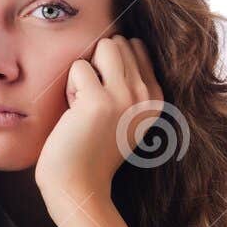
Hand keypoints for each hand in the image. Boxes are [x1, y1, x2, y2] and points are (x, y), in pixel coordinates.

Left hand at [35, 36, 164, 214]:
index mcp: (156, 98)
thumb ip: (131, 83)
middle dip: (97, 65)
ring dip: (85, 72)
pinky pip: (79, 67)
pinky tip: (74, 115)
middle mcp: (147, 96)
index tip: (104, 98)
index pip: (136, 46)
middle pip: (118, 43)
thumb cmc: (91, 150)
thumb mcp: (124, 115)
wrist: (79, 187)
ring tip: (83, 104)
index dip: (110, 65)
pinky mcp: (100, 101)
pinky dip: (69, 88)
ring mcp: (126, 98)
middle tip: (90, 102)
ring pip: (104, 46)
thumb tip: (123, 40)